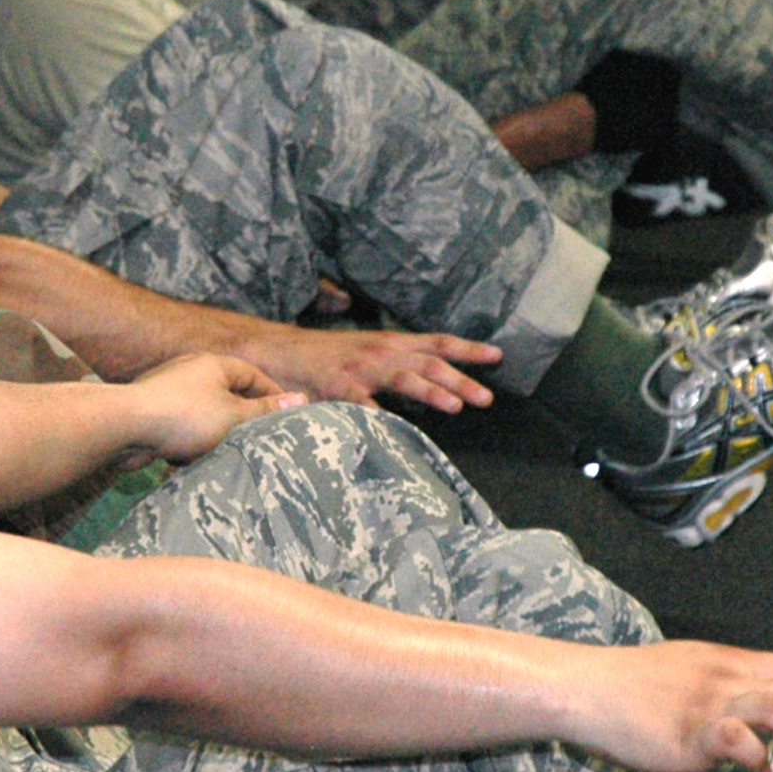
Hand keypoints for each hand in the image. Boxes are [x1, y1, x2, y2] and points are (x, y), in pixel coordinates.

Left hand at [125, 352, 304, 459]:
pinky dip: (190, 441)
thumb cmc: (185, 417)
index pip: (253, 375)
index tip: (286, 417)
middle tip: (258, 440)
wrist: (124, 427)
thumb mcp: (234, 416)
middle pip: (228, 394)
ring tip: (224, 455)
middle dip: (242, 418)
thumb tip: (302, 399)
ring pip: (204, 414)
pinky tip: (191, 459)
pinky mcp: (152, 413)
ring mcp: (169, 391)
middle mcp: (191, 371)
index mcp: (214, 364)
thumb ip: (266, 410)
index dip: (272, 395)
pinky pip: (181, 426)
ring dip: (215, 434)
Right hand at [238, 324, 501, 413]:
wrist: (274, 351)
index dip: (468, 349)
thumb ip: (396, 368)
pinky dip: (380, 415)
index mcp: (390, 343)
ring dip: (433, 391)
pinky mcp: (337, 385)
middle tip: (487, 398)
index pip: (437, 343)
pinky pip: (363, 403)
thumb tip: (430, 386)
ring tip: (457, 406)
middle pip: (430, 362)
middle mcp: (380, 351)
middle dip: (462, 379)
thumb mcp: (367, 355)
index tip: (497, 356)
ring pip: (404, 377)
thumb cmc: (325, 358)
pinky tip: (394, 428)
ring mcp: (359, 367)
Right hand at [565, 640, 772, 771]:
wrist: (586, 688)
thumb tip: (761, 724)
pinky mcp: (689, 729)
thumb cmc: (636, 688)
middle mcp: (730, 676)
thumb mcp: (693, 674)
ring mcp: (711, 701)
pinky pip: (735, 738)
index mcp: (734, 662)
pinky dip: (757, 757)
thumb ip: (731, 691)